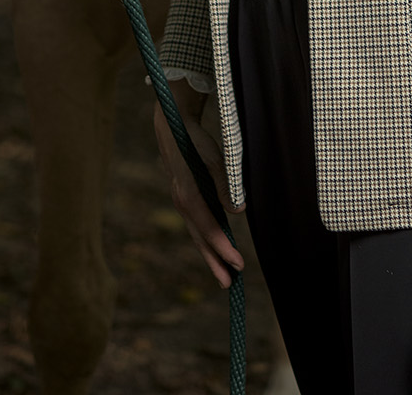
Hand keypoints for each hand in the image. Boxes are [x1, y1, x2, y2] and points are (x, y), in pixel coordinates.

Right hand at [153, 98, 244, 287]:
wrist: (172, 125)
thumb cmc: (195, 141)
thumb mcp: (214, 160)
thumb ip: (226, 185)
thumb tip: (238, 211)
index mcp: (188, 196)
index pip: (209, 229)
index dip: (224, 248)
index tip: (238, 265)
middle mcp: (182, 202)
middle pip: (200, 238)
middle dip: (214, 262)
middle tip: (229, 285)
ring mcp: (181, 201)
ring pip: (197, 233)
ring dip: (210, 253)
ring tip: (224, 273)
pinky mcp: (183, 196)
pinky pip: (196, 223)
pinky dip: (206, 237)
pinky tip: (215, 245)